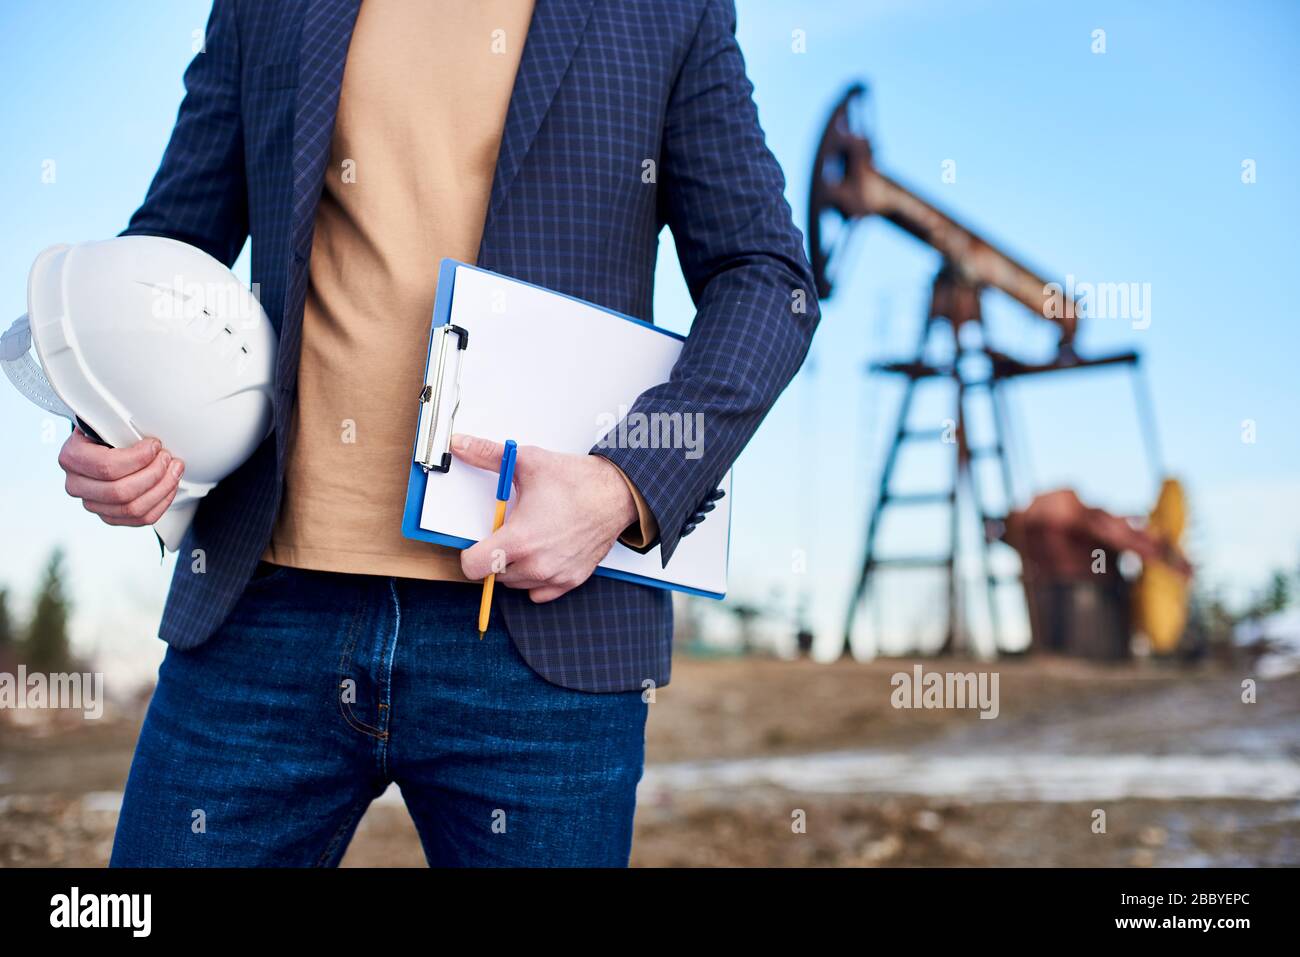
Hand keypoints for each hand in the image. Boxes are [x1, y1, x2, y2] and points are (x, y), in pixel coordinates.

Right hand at [58, 428, 184, 526]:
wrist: (100, 447)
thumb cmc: (106, 433)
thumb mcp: (106, 422)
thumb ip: (117, 423)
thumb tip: (140, 416)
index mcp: (71, 457)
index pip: (107, 467)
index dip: (138, 458)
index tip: (155, 446)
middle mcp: (76, 484)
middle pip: (120, 492)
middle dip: (154, 474)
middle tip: (168, 458)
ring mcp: (92, 503)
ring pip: (132, 509)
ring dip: (162, 489)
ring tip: (174, 470)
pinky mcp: (109, 516)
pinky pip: (140, 519)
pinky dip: (161, 503)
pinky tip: (169, 486)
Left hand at [452, 433, 637, 602]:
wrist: (616, 494)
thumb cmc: (577, 481)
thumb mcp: (526, 462)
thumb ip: (487, 455)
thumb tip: (461, 444)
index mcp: (519, 539)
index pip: (473, 567)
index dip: (469, 553)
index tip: (477, 541)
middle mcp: (536, 564)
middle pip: (493, 574)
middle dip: (495, 554)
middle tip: (509, 531)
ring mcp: (554, 575)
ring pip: (516, 584)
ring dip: (514, 567)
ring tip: (529, 539)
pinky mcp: (570, 580)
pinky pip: (539, 593)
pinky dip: (535, 579)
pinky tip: (541, 556)